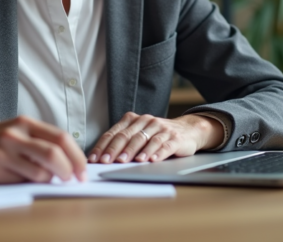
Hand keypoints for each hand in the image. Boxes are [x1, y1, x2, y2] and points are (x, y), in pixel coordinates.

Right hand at [0, 116, 87, 183]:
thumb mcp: (16, 130)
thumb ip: (40, 140)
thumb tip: (70, 160)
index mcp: (25, 123)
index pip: (61, 138)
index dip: (77, 156)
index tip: (83, 170)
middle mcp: (15, 135)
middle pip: (54, 154)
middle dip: (70, 170)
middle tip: (75, 179)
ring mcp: (4, 152)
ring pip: (41, 172)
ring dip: (49, 179)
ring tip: (46, 178)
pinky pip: (22, 181)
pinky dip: (30, 183)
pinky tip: (24, 178)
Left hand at [88, 112, 223, 163]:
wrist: (188, 130)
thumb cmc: (158, 135)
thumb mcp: (140, 134)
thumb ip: (124, 142)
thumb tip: (103, 159)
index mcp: (134, 120)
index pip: (114, 133)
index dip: (103, 146)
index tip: (95, 159)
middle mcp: (146, 121)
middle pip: (128, 136)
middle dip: (115, 150)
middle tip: (107, 162)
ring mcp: (161, 128)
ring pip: (145, 140)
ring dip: (134, 152)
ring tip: (125, 162)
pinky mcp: (175, 138)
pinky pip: (164, 145)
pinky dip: (157, 153)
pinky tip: (151, 160)